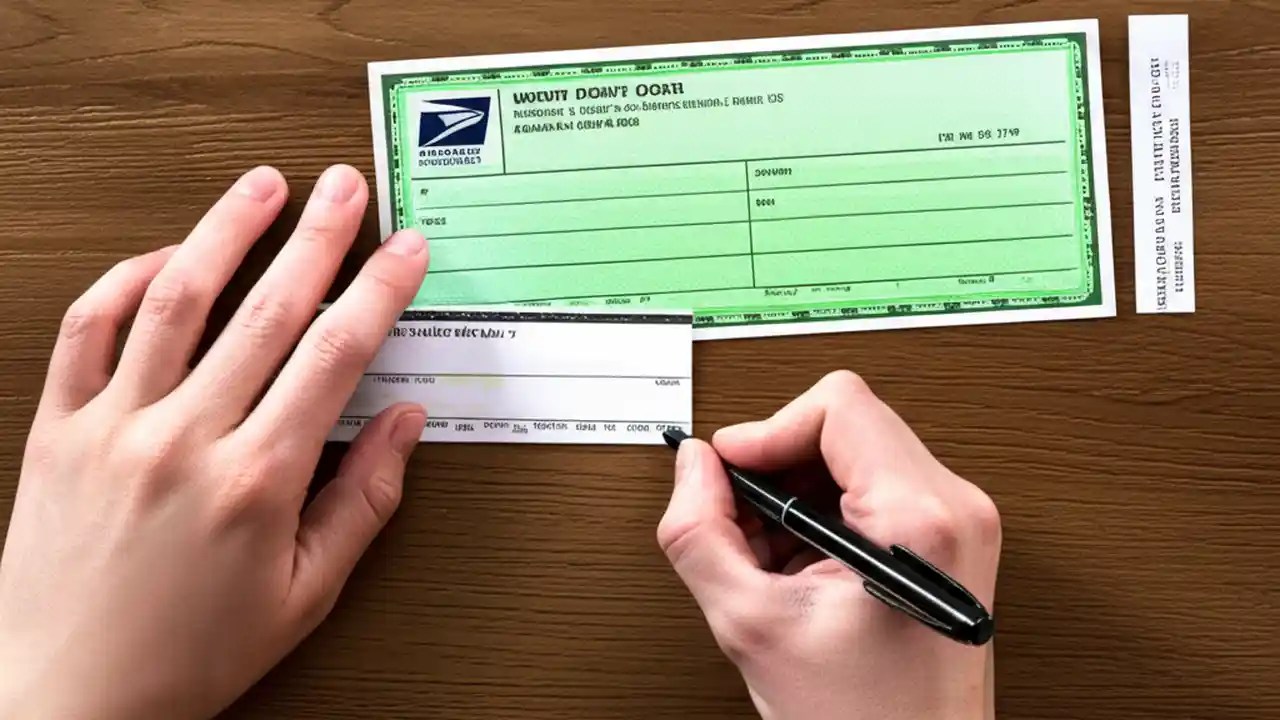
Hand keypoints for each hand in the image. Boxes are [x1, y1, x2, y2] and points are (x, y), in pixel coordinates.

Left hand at [0, 165, 428, 719]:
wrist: (68, 697)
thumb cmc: (188, 654)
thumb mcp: (304, 594)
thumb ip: (364, 502)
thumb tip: (405, 426)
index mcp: (256, 481)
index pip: (334, 357)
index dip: (377, 292)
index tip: (403, 252)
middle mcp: (184, 440)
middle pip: (266, 311)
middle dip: (317, 237)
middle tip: (344, 188)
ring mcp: (114, 428)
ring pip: (175, 300)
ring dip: (224, 232)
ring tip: (260, 186)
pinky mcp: (59, 431)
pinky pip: (86, 330)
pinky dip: (124, 280)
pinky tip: (163, 255)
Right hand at [657, 371, 1001, 719]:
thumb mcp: (753, 625)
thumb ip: (701, 532)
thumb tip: (694, 468)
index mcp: (919, 517)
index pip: (838, 403)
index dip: (767, 428)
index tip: (729, 465)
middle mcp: (954, 508)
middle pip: (847, 422)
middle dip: (778, 465)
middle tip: (740, 517)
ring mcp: (960, 523)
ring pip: (857, 451)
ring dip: (798, 490)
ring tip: (768, 553)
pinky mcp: (951, 538)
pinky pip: (875, 486)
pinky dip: (824, 511)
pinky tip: (799, 564)